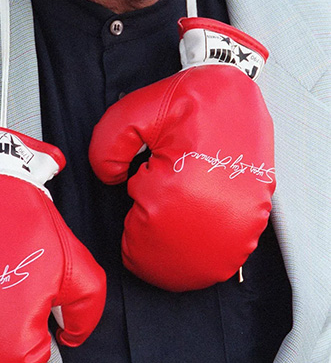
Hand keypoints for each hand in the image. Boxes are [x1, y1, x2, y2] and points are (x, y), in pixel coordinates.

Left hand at [89, 18, 274, 290]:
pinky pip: (221, 263)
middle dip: (149, 239)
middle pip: (165, 263)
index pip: (140, 242)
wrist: (237, 92)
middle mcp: (216, 215)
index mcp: (183, 188)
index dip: (131, 221)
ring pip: (193, 270)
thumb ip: (106, 146)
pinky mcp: (255, 224)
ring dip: (173, 252)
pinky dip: (199, 255)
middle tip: (155, 199)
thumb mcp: (135, 111)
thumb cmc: (190, 102)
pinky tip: (191, 227)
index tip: (140, 191)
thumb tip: (111, 179)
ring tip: (171, 213)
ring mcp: (241, 225)